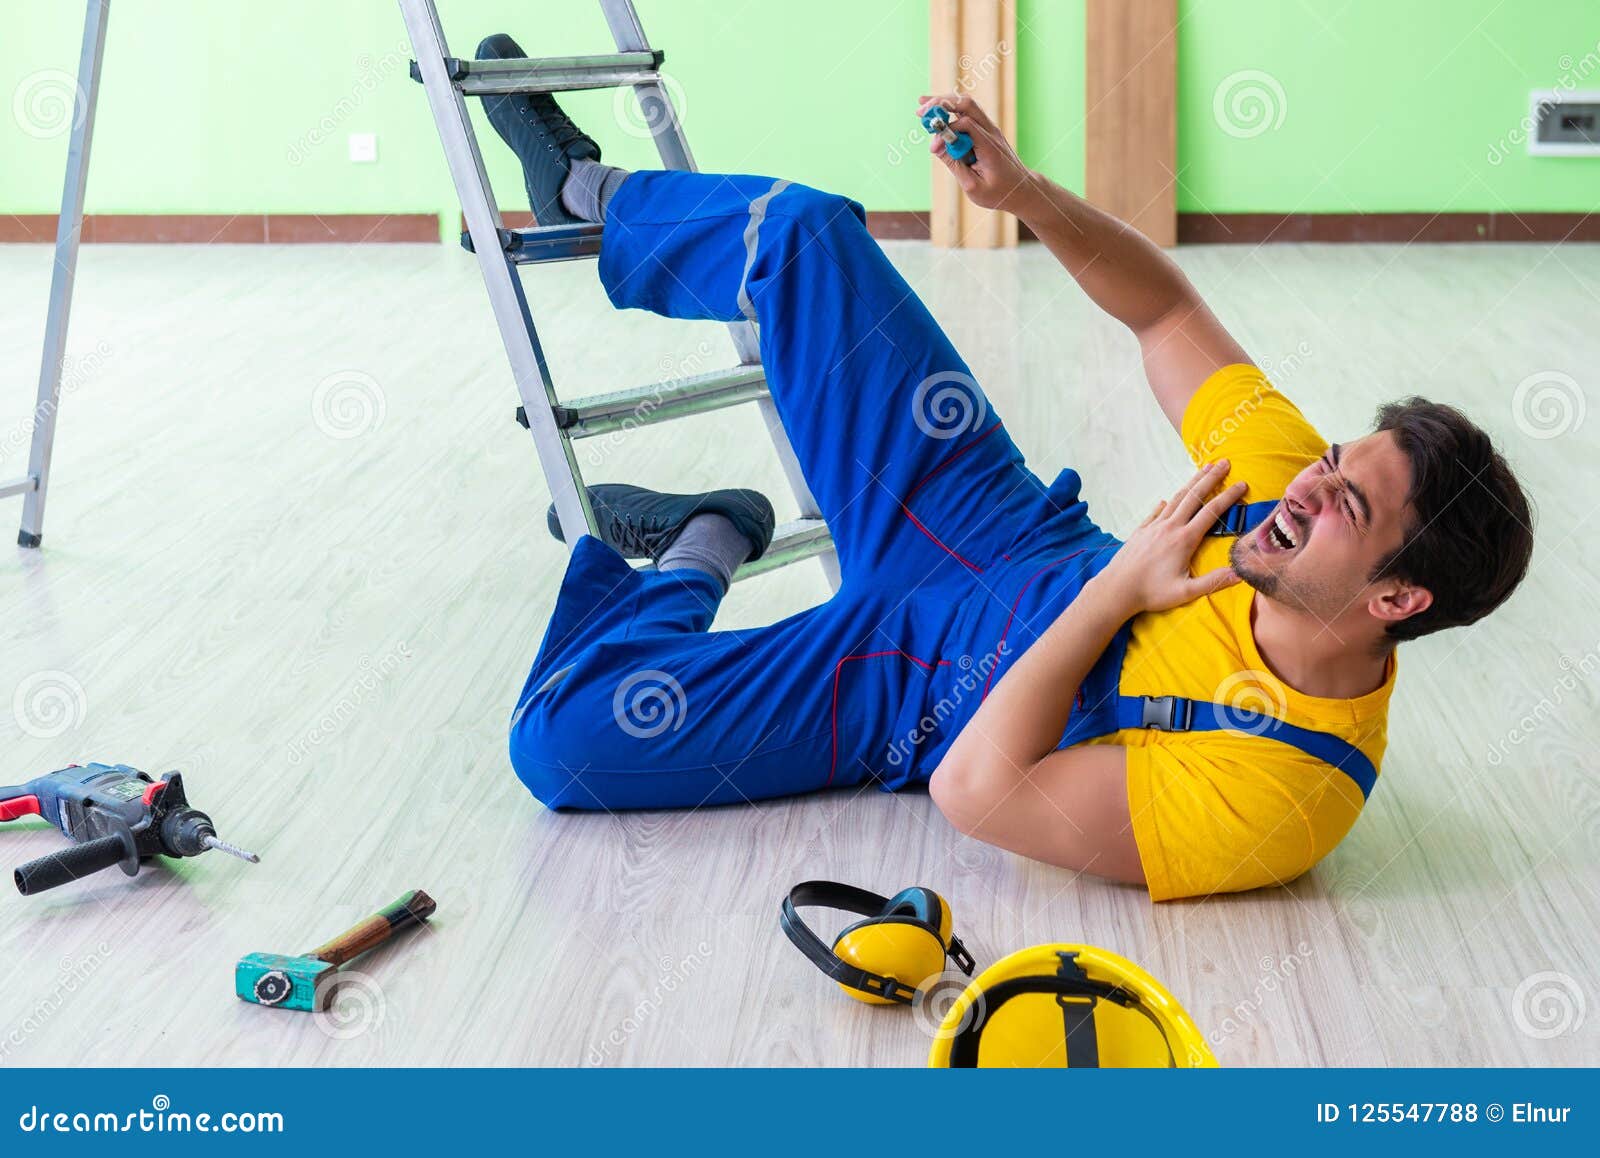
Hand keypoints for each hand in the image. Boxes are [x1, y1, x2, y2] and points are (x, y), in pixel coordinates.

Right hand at [918, 92, 1036, 213]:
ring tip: (923, 105)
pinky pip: (968, 115)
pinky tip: (937, 115)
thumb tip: (936, 147)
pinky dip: (952, 112)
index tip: (933, 148)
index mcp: (989, 146)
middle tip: (920, 108)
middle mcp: (991, 132)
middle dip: (941, 103)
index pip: (965, 125)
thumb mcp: (973, 186)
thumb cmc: (999, 192)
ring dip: (945, 103)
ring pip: (967, 105)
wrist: (1021, 190)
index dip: (945, 132)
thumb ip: (954, 165)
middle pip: (966, 104)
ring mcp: (990, 129)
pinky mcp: (986, 132)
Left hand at [1094, 461, 1245, 613]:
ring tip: (1203, 470)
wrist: (1116, 589)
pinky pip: (1156, 512)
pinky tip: (1166, 500)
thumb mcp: (1185, 592)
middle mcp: (1169, 527)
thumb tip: (1240, 573)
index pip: (1211, 511)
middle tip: (1225, 462)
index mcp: (1184, 539)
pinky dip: (1165, 503)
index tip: (1242, 483)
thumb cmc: (1151, 592)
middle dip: (1211, 478)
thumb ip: (1214, 582)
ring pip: (1176, 499)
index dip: (1228, 496)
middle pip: (1194, 496)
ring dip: (1191, 483)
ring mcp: (1153, 526)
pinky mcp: (1141, 531)